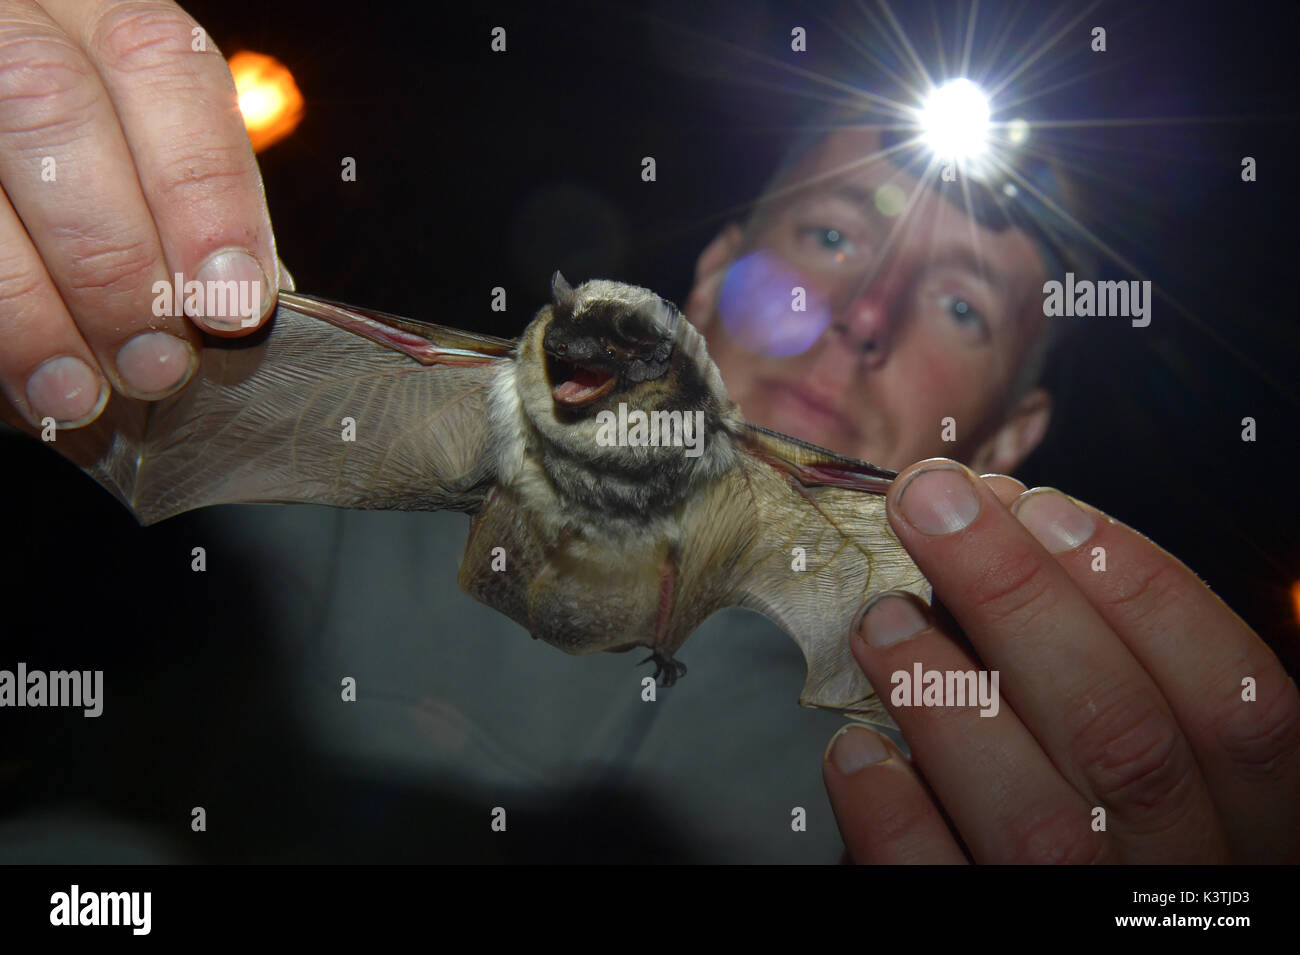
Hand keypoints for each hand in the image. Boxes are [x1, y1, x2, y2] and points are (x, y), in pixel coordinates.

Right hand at [0, 0, 281, 429]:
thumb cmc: (70, 158)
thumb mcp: (130, 142)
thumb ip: (179, 200)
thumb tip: (243, 296)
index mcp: (92, 9)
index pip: (159, 62)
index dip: (206, 189)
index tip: (234, 300)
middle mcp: (4, 17)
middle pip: (53, 110)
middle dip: (117, 260)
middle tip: (156, 365)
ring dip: (30, 308)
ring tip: (76, 396)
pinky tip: (14, 380)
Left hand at [823, 458, 1299, 862]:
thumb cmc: (1119, 847)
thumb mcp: (1170, 782)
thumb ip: (1123, 689)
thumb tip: (1010, 554)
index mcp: (1263, 832)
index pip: (1239, 699)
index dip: (1141, 588)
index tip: (1043, 510)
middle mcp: (1193, 892)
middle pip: (1125, 734)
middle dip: (1017, 596)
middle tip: (929, 506)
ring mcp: (1097, 933)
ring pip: (1040, 821)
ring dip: (948, 696)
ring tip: (882, 622)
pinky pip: (942, 897)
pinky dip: (895, 819)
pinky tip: (856, 754)